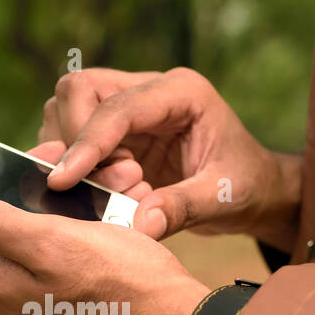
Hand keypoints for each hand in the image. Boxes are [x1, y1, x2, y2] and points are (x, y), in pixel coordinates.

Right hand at [31, 67, 301, 250]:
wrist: (251, 188)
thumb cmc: (244, 185)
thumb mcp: (223, 198)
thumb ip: (182, 207)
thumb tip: (139, 225)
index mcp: (182, 92)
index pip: (118, 107)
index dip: (86, 142)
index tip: (62, 179)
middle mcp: (149, 90)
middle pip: (79, 91)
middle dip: (75, 141)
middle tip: (107, 186)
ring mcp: (128, 107)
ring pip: (65, 110)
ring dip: (75, 156)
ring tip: (118, 190)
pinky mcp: (114, 131)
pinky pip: (70, 135)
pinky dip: (77, 167)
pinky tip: (110, 191)